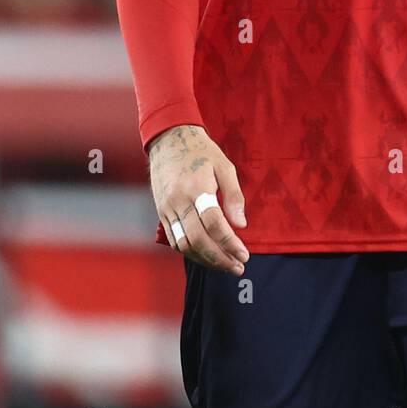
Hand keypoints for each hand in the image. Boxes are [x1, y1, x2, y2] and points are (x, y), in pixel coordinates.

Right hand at [148, 124, 249, 274]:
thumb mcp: (224, 166)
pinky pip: (174, 240)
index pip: (214, 223)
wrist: (169, 140)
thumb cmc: (202, 152)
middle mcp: (179, 201)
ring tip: (225, 265)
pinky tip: (206, 256)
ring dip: (205, 260)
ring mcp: (167, 208)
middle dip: (219, 258)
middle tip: (238, 267)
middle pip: (198, 239)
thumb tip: (241, 225)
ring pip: (184, 245)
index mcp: (197, 188)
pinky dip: (190, 252)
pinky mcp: (161, 212)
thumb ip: (234, 196)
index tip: (244, 255)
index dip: (230, 243)